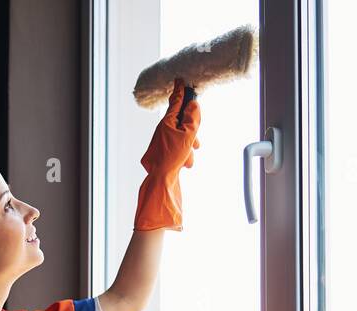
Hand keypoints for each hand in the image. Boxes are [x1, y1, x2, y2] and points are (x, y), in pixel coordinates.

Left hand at [133, 78, 201, 231]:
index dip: (181, 91)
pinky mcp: (163, 155)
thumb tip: (193, 105)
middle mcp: (162, 131)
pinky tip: (183, 165)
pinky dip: (183, 156)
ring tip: (187, 158)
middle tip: (196, 142)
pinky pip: (178, 150)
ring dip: (189, 147)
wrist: (160, 183)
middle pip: (182, 122)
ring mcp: (162, 143)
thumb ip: (193, 119)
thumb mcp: (188, 136)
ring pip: (182, 138)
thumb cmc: (172, 158)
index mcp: (166, 122)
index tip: (180, 80)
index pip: (176, 102)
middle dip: (192, 132)